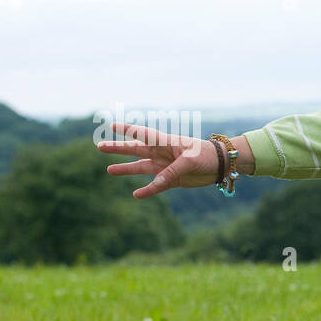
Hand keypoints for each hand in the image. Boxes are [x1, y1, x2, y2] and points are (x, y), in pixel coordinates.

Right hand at [97, 124, 248, 198]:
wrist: (220, 165)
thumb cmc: (206, 155)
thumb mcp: (189, 162)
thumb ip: (171, 171)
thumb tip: (154, 184)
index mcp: (166, 142)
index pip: (143, 134)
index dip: (128, 130)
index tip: (111, 125)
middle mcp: (162, 153)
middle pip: (136, 150)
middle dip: (118, 149)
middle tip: (99, 146)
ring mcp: (166, 166)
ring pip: (141, 167)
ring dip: (126, 169)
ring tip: (109, 170)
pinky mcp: (172, 180)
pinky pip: (156, 185)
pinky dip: (147, 190)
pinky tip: (136, 195)